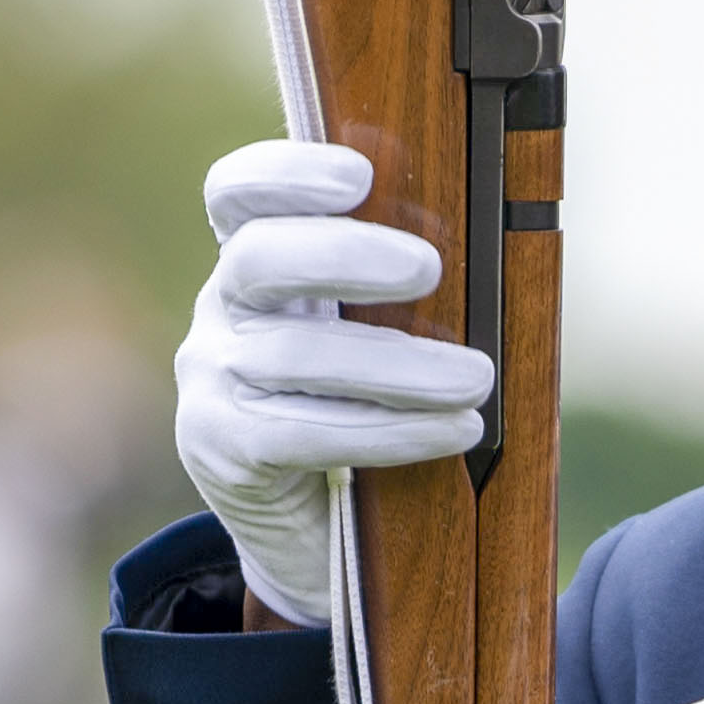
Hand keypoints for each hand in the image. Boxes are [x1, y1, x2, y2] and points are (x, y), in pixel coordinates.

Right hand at [174, 138, 485, 622]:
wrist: (309, 530)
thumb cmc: (357, 409)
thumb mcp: (368, 337)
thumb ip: (395, 294)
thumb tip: (490, 261)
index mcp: (253, 265)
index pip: (238, 193)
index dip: (286, 173)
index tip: (360, 175)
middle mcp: (220, 311)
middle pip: (260, 259)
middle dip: (347, 257)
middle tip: (428, 268)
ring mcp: (212, 381)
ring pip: (297, 358)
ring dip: (399, 367)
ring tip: (476, 379)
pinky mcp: (223, 451)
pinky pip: (307, 434)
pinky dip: (390, 432)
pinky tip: (453, 431)